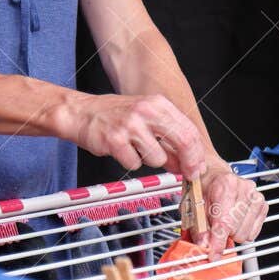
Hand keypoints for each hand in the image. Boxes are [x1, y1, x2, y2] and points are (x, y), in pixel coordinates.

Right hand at [60, 92, 207, 177]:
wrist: (81, 113)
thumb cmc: (114, 116)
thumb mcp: (146, 120)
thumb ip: (167, 140)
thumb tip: (186, 163)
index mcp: (158, 104)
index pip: (189, 130)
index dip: (197, 154)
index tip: (197, 168)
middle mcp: (146, 111)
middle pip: (182, 141)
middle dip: (188, 163)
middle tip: (187, 174)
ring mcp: (130, 125)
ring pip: (158, 159)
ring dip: (148, 161)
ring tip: (134, 149)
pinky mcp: (115, 140)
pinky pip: (135, 164)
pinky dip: (130, 162)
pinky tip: (121, 150)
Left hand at [192, 165, 265, 256]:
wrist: (213, 174)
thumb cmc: (203, 188)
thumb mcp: (193, 206)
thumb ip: (199, 228)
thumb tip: (206, 246)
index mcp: (225, 185)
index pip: (224, 222)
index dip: (217, 243)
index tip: (214, 255)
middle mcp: (244, 189)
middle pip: (236, 231)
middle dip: (223, 235)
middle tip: (215, 226)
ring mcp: (256, 197)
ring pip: (246, 234)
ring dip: (234, 234)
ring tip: (225, 221)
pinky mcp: (263, 205)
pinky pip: (254, 233)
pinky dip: (243, 231)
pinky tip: (235, 221)